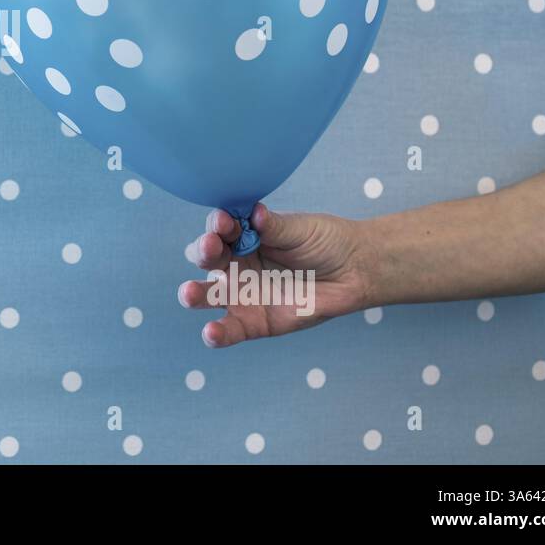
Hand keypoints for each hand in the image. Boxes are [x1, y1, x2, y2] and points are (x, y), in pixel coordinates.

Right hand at [178, 203, 375, 347]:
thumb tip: (254, 212)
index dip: (218, 224)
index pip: (219, 229)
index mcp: (242, 236)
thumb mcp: (300, 228)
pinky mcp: (254, 322)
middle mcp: (236, 264)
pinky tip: (210, 332)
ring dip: (194, 294)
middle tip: (211, 247)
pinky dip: (217, 333)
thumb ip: (274, 225)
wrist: (355, 271)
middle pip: (206, 258)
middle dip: (203, 252)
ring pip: (208, 295)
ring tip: (189, 293)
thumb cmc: (325, 242)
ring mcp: (242, 294)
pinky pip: (231, 329)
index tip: (224, 221)